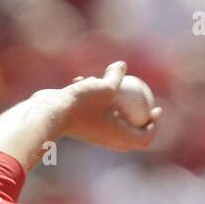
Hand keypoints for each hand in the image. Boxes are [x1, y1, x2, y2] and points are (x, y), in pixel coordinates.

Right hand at [41, 61, 162, 151]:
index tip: (156, 109)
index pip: (144, 138)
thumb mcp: (104, 87)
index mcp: (119, 137)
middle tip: (142, 100)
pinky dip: (90, 97)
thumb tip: (123, 65)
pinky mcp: (78, 123)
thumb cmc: (80, 104)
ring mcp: (92, 132)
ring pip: (108, 117)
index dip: (153, 125)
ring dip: (110, 100)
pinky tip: (80, 79)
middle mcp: (107, 138)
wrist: (49, 113)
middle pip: (129, 131)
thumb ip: (116, 76)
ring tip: (103, 81)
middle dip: (136, 115)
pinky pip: (91, 110)